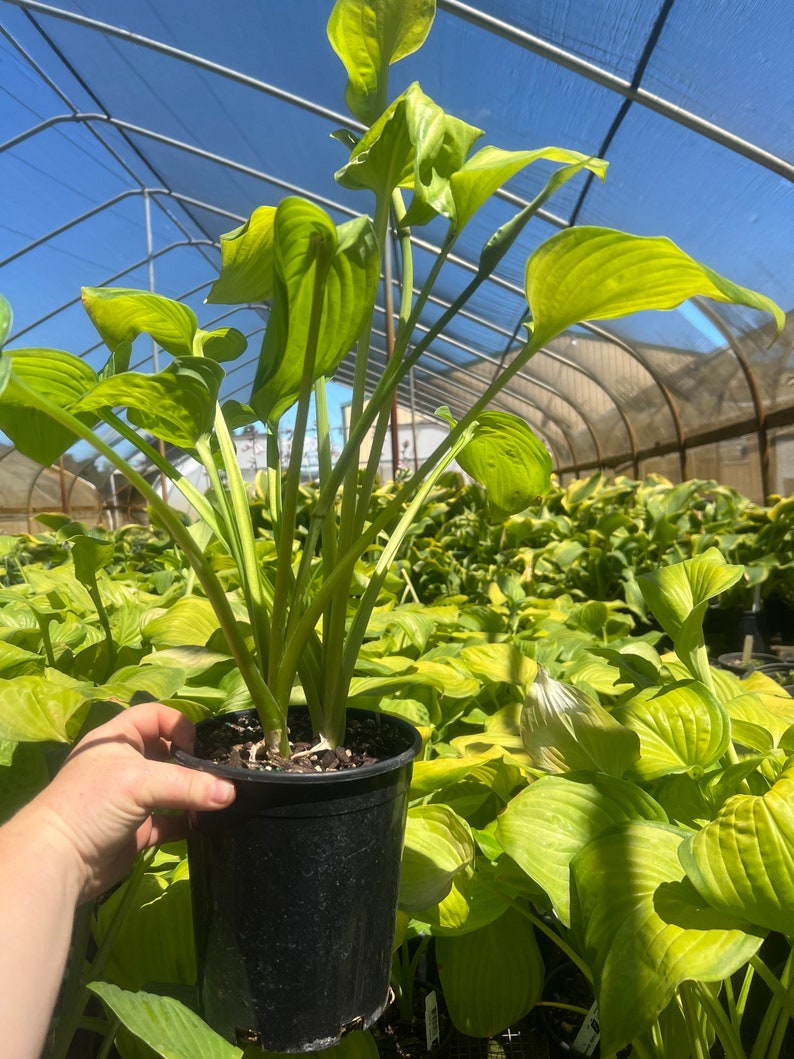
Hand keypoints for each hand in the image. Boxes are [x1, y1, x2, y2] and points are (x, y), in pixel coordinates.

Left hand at [28, 702, 234, 902]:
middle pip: (167, 751)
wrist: (59, 862)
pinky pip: (170, 821)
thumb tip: (231, 792)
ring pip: (171, 788)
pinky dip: (188, 821)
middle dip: (193, 761)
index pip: (155, 716)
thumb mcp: (140, 783)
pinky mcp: (137, 830)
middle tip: (216, 773)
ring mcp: (130, 799)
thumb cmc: (93, 804)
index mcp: (117, 739)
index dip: (177, 725)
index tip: (194, 747)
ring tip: (218, 798)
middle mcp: (124, 765)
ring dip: (193, 793)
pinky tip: (205, 824)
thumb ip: (188, 785)